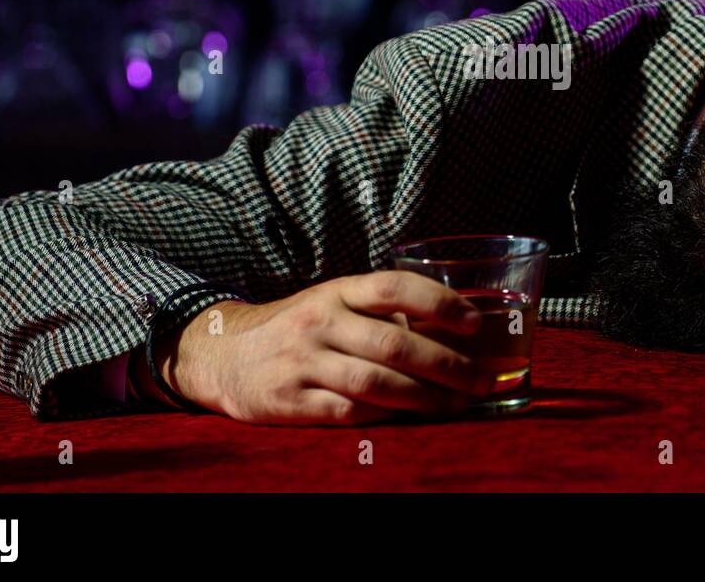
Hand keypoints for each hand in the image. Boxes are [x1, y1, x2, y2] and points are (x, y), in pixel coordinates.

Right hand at [153, 271, 493, 424]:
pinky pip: (350, 412)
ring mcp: (303, 361)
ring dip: (426, 396)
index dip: (440, 302)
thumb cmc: (297, 328)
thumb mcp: (332, 303)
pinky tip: (413, 418)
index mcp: (337, 290)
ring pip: (376, 382)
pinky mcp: (291, 400)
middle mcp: (320, 321)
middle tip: (483, 378)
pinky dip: (387, 417)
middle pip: (394, 341)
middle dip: (448, 363)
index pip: (395, 286)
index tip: (475, 322)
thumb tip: (451, 331)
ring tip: (459, 403)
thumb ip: (380, 312)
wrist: (221, 353)